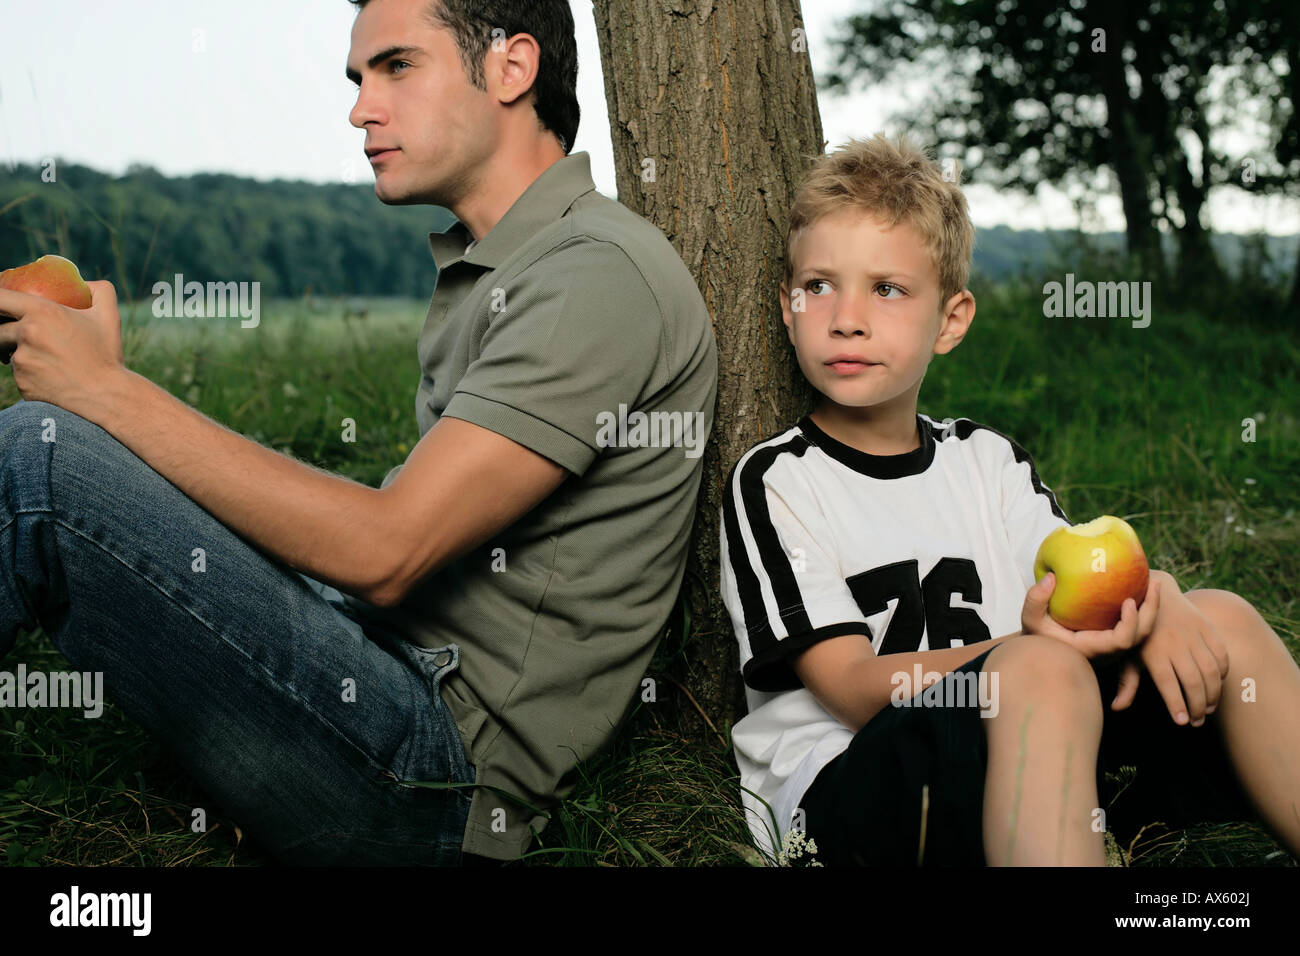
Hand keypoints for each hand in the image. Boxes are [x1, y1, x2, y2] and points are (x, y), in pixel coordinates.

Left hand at [0, 280, 126, 419]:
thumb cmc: (107, 354)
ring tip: (43, 359)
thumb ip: (100, 291)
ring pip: (9, 354)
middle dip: (5, 333)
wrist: (106, 395)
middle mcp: (26, 335)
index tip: (2, 306)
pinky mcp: (21, 383)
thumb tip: (86, 284)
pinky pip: (19, 375)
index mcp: (42, 313)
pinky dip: (30, 375)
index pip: (0, 297)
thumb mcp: (109, 316)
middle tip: (19, 336)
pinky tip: (51, 378)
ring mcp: (21, 361)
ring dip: (19, 354)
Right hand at [1020, 570, 1159, 662]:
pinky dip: (1143, 609)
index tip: (1129, 601)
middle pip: (1141, 637)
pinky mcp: (1115, 638)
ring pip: (1143, 632)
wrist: (1045, 652)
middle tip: (1153, 584)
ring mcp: (1114, 646)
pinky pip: (1136, 626)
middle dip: (1151, 611)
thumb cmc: (1038, 636)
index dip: (1131, 623)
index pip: (1122, 641)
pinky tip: (1141, 588)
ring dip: (1151, 608)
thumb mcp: (1030, 619)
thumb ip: (1035, 599)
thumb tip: (1051, 577)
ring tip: (1153, 583)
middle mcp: (1109, 652)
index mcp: (1093, 649)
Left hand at [1109, 572, 1229, 725]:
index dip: (1177, 704)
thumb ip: (1127, 682)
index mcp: (1153, 652)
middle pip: (1193, 681)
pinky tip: (1217, 684)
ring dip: (1214, 693)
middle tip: (1198, 721)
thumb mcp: (1128, 654)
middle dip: (1198, 705)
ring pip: (1211, 670)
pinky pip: (1221, 654)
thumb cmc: (1138, 632)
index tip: (1182, 722)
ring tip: (1209, 708)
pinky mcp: (1206, 627)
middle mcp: (1174, 643)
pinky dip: (1223, 672)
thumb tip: (1116, 708)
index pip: (1168, 684)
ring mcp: (1192, 634)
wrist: (1152, 593)